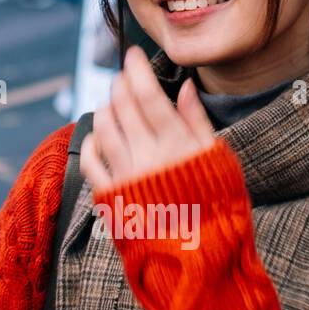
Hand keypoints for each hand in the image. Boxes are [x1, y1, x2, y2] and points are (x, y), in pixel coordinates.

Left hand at [80, 45, 217, 191]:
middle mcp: (147, 156)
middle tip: (124, 75)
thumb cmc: (216, 204)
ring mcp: (126, 175)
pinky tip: (99, 135)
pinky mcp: (111, 195)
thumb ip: (198, 121)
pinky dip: (91, 141)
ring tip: (114, 103)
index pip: (148, 94)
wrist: (200, 255)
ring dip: (105, 108)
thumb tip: (187, 86)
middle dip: (120, 83)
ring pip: (103, 127)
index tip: (133, 53)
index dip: (137, 68)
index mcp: (176, 144)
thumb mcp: (218, 159)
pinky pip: (91, 160)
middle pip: (122, 105)